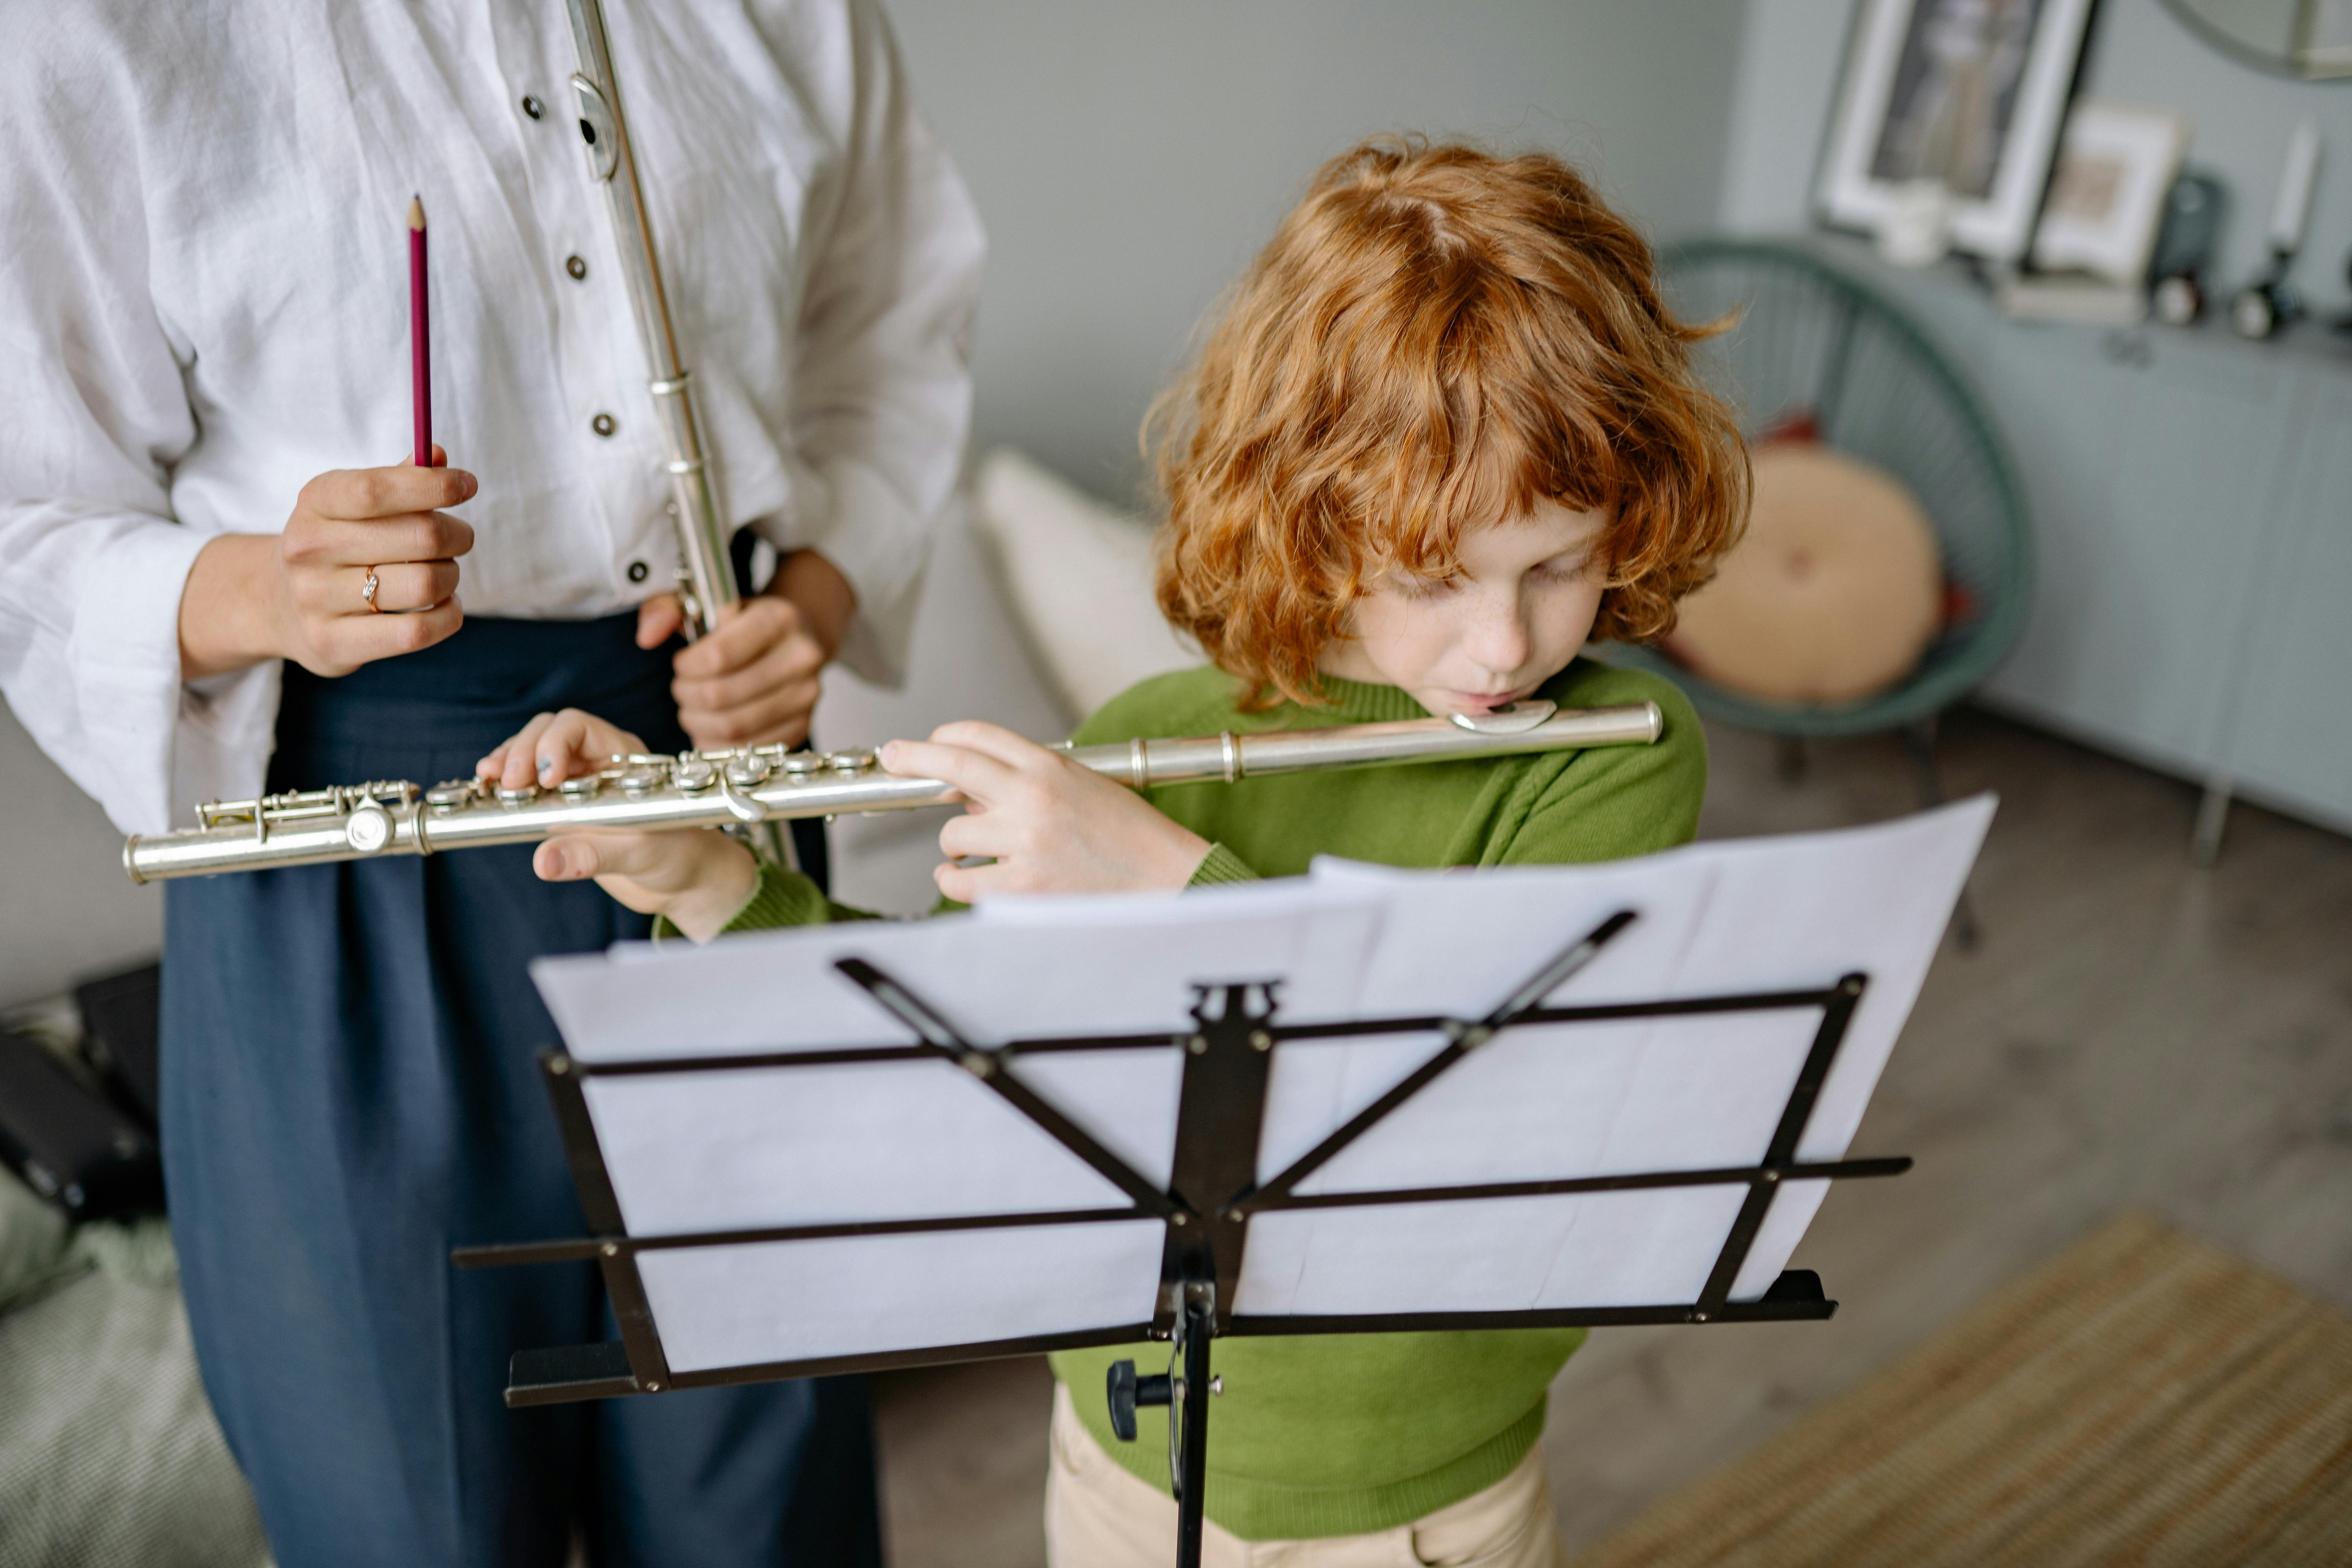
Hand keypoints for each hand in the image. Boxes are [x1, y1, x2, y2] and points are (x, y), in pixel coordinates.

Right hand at [179, 447, 475, 679]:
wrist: (278, 603)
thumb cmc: (337, 543)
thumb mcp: (352, 502)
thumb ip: (397, 479)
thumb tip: (438, 456)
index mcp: (315, 502)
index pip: (377, 490)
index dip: (433, 485)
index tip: (467, 484)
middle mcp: (308, 548)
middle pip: (420, 537)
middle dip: (457, 535)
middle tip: (459, 538)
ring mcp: (316, 599)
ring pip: (425, 584)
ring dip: (452, 576)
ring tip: (444, 573)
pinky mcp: (333, 644)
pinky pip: (416, 632)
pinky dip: (448, 616)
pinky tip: (445, 606)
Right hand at [476, 708, 757, 940]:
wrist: (685, 882)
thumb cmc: (678, 856)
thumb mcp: (641, 853)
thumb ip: (593, 855)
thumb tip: (545, 860)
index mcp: (623, 757)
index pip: (578, 727)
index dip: (553, 744)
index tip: (543, 778)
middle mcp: (597, 762)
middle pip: (547, 733)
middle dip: (521, 752)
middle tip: (506, 783)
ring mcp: (575, 783)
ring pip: (530, 755)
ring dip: (507, 764)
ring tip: (489, 783)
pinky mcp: (559, 808)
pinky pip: (527, 788)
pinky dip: (506, 788)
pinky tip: (488, 795)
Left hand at [637, 550, 856, 749]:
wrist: (794, 638)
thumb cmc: (744, 624)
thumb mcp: (705, 603)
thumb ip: (667, 609)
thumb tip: (647, 636)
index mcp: (779, 618)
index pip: (719, 656)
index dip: (687, 667)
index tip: (682, 664)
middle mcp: (801, 657)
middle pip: (721, 695)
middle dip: (687, 696)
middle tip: (682, 689)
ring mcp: (806, 695)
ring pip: (733, 727)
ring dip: (698, 722)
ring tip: (692, 709)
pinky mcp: (801, 725)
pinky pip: (748, 749)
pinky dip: (718, 744)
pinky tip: (710, 728)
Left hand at [879, 722, 1211, 902]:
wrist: (1165, 878)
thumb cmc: (1127, 833)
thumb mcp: (1080, 785)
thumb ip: (1025, 779)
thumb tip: (967, 788)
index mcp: (1050, 766)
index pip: (979, 736)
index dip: (940, 738)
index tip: (920, 745)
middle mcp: (1033, 798)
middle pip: (951, 766)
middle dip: (912, 759)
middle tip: (894, 758)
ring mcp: (1026, 843)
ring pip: (952, 834)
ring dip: (954, 843)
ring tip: (973, 850)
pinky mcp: (1024, 887)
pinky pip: (961, 882)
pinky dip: (953, 881)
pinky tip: (960, 878)